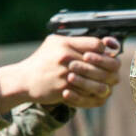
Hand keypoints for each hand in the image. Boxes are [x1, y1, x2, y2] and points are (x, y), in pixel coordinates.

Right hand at [0, 35, 121, 110]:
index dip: (104, 51)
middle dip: (107, 68)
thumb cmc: (42, 61)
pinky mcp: (63, 89)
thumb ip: (76, 42)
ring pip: (95, 79)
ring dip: (103, 82)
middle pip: (99, 62)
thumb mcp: (55, 44)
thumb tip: (102, 44)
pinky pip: (86, 92)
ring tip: (107, 84)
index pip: (96, 44)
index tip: (105, 55)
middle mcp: (65, 57)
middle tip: (112, 72)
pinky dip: (93, 93)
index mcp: (64, 44)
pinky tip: (96, 92)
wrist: (24, 80)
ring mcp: (65, 74)